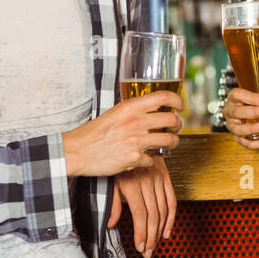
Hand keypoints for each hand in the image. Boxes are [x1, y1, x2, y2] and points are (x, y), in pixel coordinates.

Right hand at [63, 91, 182, 176]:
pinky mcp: (135, 158)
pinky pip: (154, 159)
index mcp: (130, 107)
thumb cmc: (94, 133)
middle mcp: (136, 121)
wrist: (78, 151)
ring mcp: (136, 140)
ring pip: (170, 140)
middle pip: (172, 120)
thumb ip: (133, 111)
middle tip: (176, 128)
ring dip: (173, 143)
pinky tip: (145, 158)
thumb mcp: (114, 113)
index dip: (177, 100)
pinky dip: (151, 160)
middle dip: (178, 125)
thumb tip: (152, 109)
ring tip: (169, 144)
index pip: (163, 97)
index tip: (181, 106)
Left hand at [109, 154, 175, 257]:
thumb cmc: (115, 157)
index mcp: (131, 183)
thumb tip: (112, 224)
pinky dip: (172, 216)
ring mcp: (159, 178)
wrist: (135, 134)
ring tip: (156, 245)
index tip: (140, 246)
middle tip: (148, 252)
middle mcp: (147, 181)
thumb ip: (112, 202)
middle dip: (151, 236)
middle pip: (153, 215)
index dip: (141, 232)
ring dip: (161, 230)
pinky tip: (168, 230)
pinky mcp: (166, 176)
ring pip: (163, 210)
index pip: (140, 214)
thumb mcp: (109, 178)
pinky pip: (172, 199)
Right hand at [223, 86, 258, 148]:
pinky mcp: (239, 138)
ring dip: (252, 129)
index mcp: (234, 97)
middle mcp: (230, 111)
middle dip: (253, 112)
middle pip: (237, 112)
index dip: (250, 98)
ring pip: (238, 130)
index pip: (237, 94)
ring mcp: (232, 126)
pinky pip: (248, 143)